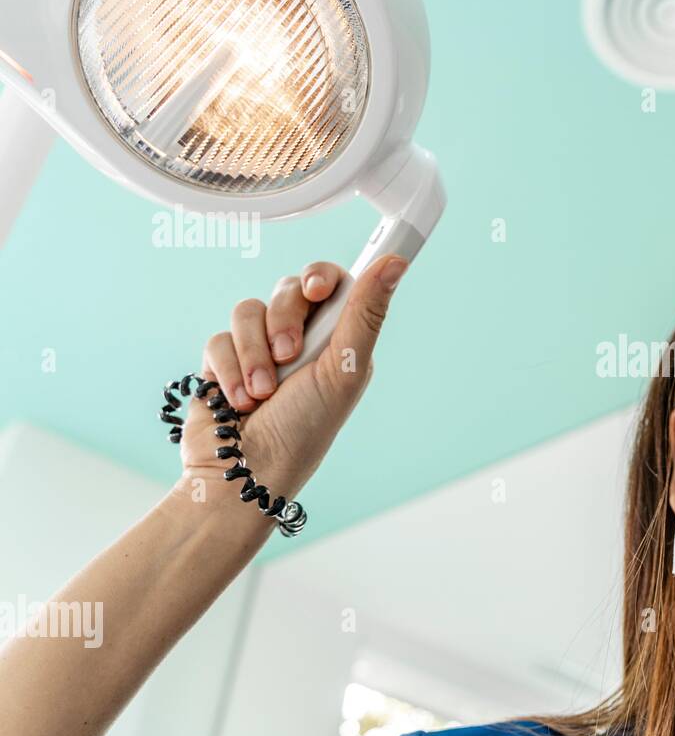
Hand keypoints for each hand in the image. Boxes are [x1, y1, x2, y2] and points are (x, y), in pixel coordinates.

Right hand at [176, 254, 409, 502]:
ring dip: (254, 353)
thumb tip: (396, 262)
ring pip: (248, 310)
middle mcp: (302, 339)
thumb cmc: (303, 430)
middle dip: (284, 321)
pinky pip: (219, 337)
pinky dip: (229, 370)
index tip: (316, 288)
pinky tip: (237, 402)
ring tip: (262, 393)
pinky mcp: (224, 360)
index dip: (321, 276)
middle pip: (288, 288)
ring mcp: (260, 348)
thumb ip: (365, 314)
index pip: (333, 282)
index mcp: (339, 340)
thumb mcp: (343, 370)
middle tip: (290, 355)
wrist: (243, 473)